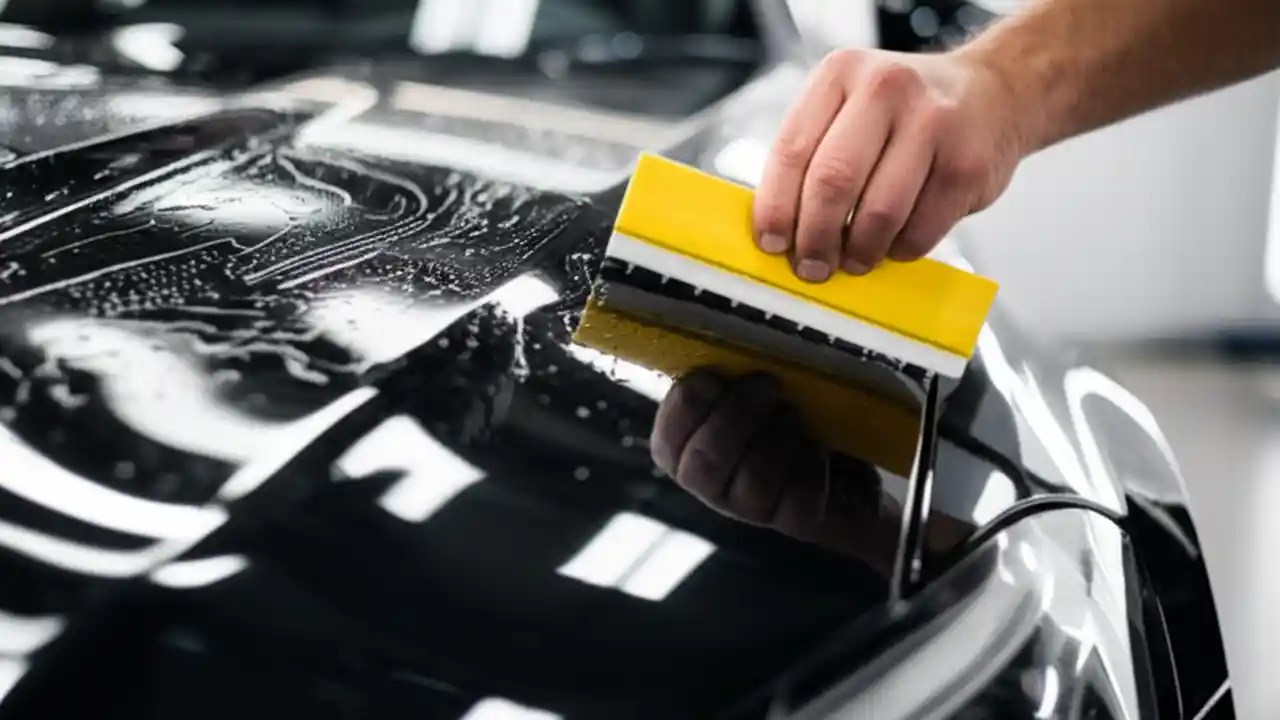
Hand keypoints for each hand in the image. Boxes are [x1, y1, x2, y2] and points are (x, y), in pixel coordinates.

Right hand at [650, 371, 898, 572]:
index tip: (710, 377)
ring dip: (774, 441)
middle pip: (702, 469)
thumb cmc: (798, 409)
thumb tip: (727, 352)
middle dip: (732, 421)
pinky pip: (797, 502)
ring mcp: (756, 510)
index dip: (682, 411)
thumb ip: (734, 374)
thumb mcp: (762, 385)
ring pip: (751, 484)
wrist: (855, 456)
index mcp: (693, 452)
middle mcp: (717, 487)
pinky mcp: (799, 522)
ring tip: (795, 414)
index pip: (667, 444)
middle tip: (765, 385)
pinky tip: (818, 447)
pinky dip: (808, 466)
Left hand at [754, 48, 1026, 280]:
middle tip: (811, 267)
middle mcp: (885, 89)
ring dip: (860, 252)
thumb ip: (814, 155)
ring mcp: (932, 122)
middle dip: (815, 238)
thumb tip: (780, 228)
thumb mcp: (850, 107)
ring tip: (854, 261)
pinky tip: (894, 245)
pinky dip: (901, 250)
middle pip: (832, 182)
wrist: (993, 90)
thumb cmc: (907, 111)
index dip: (776, 208)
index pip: (792, 151)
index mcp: (840, 74)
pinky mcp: (967, 163)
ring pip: (879, 212)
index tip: (772, 243)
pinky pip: (922, 228)